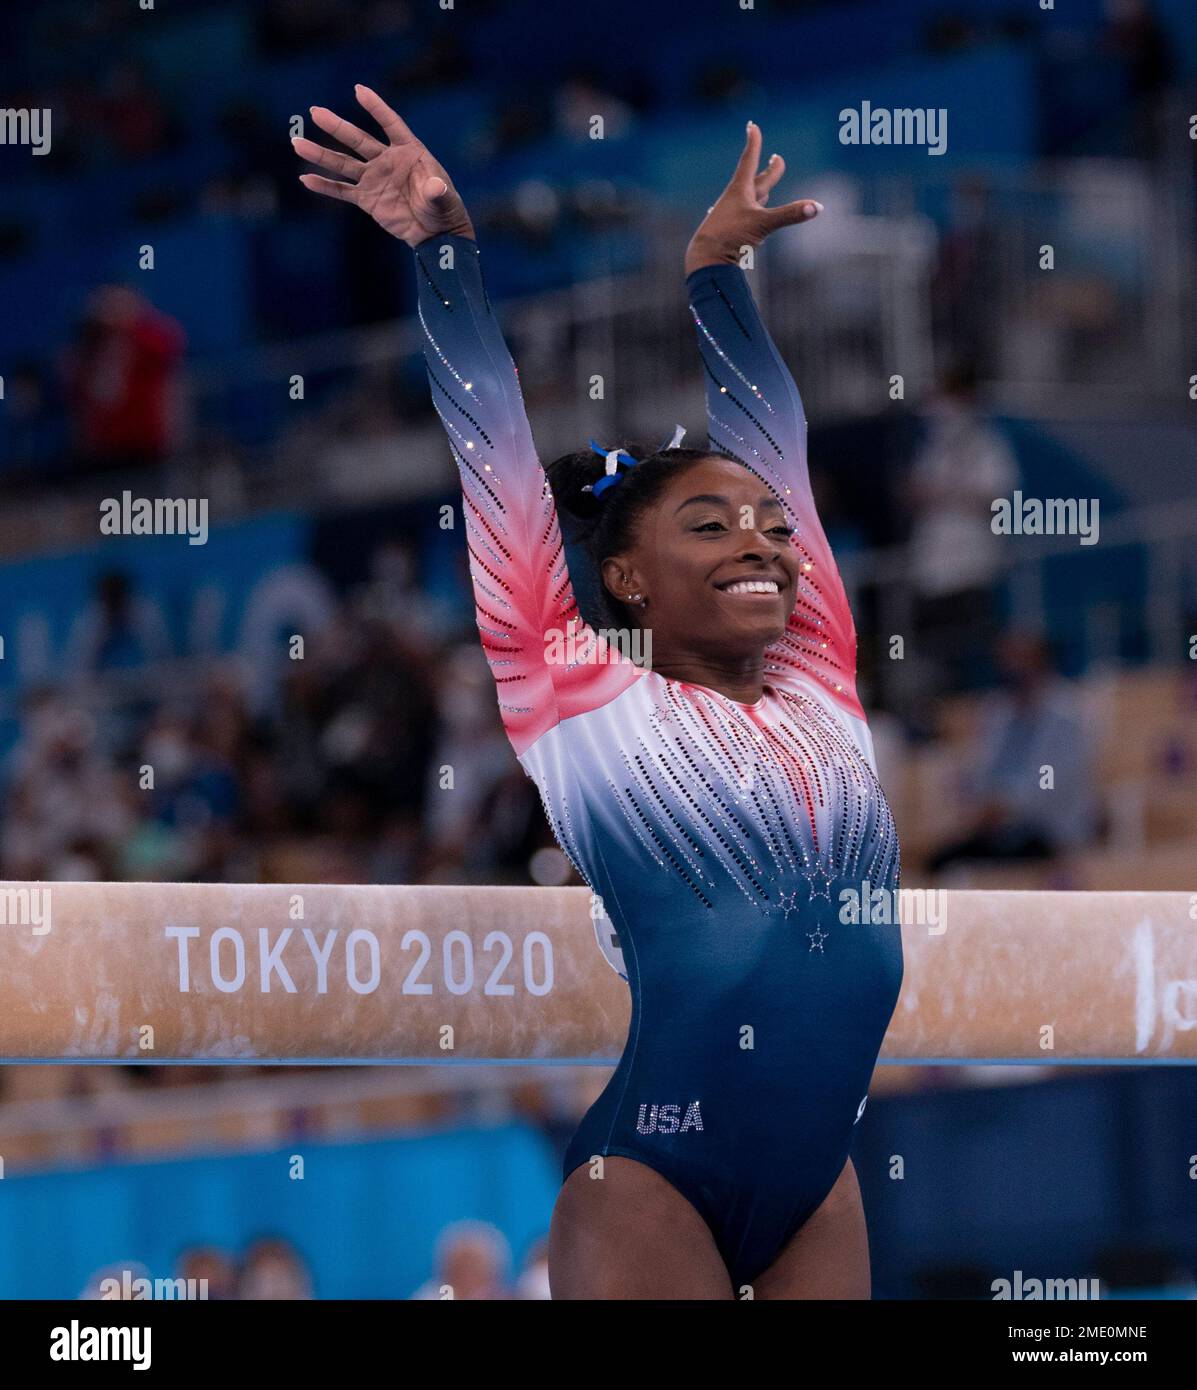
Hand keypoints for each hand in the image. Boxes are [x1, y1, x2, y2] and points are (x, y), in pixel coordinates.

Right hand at [293, 85, 474, 244]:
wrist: (436, 232)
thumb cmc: (444, 208)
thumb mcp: (443, 198)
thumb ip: (437, 190)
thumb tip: (434, 186)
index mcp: (408, 151)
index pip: (390, 123)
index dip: (376, 107)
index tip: (358, 90)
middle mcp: (387, 160)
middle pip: (358, 140)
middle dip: (336, 127)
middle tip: (315, 111)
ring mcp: (375, 179)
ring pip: (344, 164)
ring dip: (321, 155)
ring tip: (297, 143)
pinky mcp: (367, 199)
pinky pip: (342, 191)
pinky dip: (325, 186)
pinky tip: (306, 178)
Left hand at [684, 121, 821, 275]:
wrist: (704, 260)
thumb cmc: (730, 237)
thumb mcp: (763, 224)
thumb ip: (790, 215)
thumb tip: (817, 208)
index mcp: (740, 191)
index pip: (749, 160)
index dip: (753, 143)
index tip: (751, 126)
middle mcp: (735, 201)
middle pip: (756, 180)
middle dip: (768, 170)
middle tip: (775, 158)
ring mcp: (732, 217)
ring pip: (750, 200)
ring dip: (760, 191)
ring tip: (764, 189)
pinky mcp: (731, 233)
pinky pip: (745, 220)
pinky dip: (753, 216)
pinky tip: (747, 220)